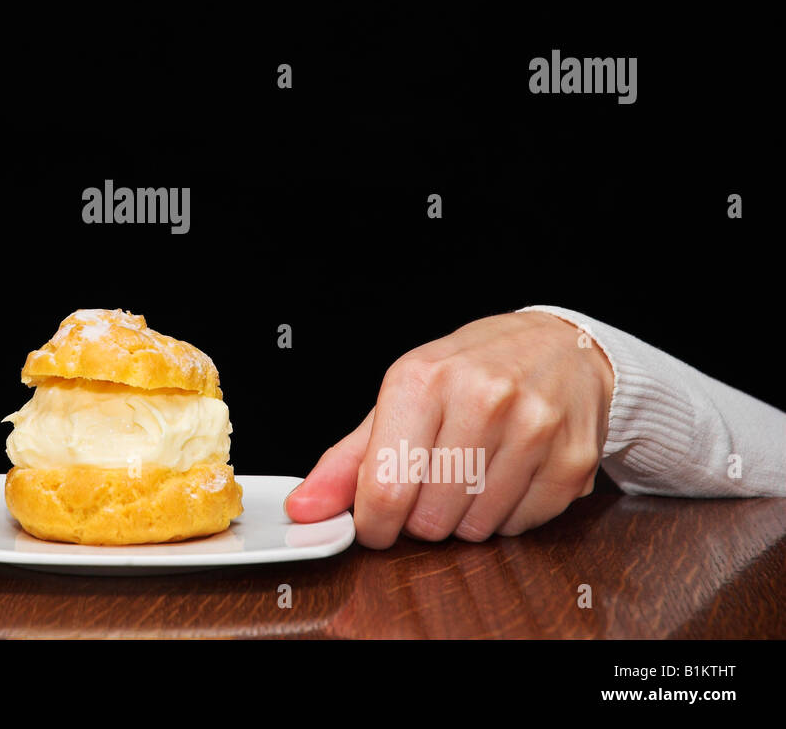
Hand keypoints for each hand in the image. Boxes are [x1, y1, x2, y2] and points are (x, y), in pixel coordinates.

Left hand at [284, 311, 612, 547]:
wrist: (558, 348)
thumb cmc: (470, 372)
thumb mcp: (401, 398)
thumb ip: (347, 460)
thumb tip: (303, 508)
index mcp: (423, 379)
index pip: (386, 487)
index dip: (373, 522)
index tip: (375, 523)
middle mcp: (481, 398)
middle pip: (429, 517)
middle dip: (420, 517)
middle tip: (431, 484)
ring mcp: (533, 429)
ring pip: (474, 528)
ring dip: (463, 518)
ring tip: (471, 474)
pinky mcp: (572, 460)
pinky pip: (520, 526)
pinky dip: (506, 516)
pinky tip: (507, 476)